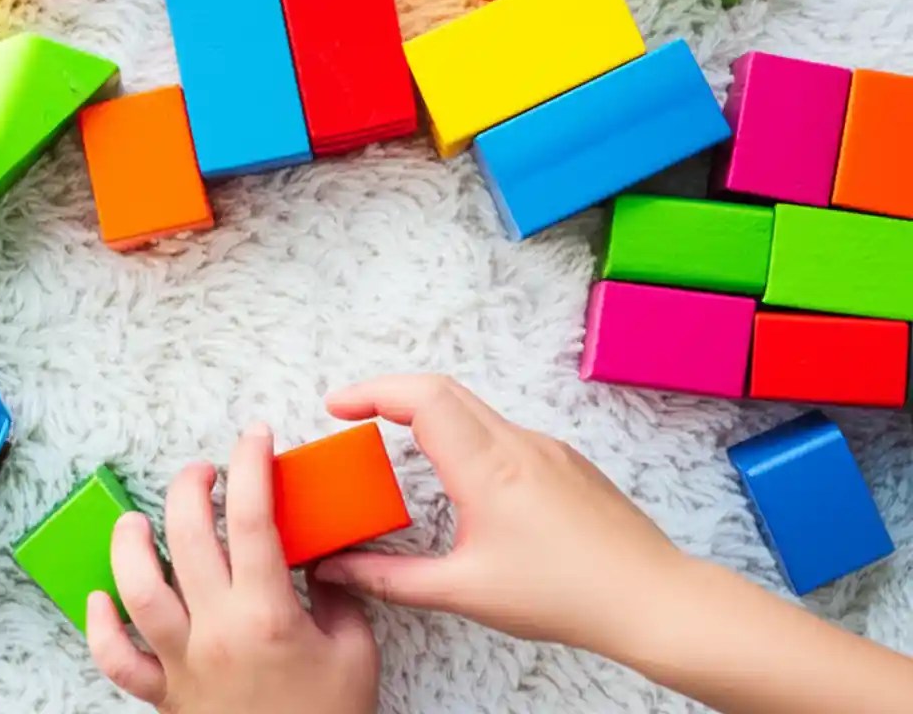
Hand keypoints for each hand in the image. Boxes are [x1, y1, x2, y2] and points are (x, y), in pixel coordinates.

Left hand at [87, 423, 379, 713]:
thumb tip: (315, 556)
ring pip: (137, 590)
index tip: (255, 437)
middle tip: (204, 472)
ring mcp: (183, 663)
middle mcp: (216, 632)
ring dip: (130, 546)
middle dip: (190, 488)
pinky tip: (102, 597)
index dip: (251, 466)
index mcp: (268, 614)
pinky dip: (101, 627)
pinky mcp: (165, 695)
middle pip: (187, 538)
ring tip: (138, 521)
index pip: (252, 518)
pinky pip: (117, 660)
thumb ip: (336, 594)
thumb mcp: (356, 650)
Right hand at [313, 375, 686, 655]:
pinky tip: (459, 479)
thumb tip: (338, 568)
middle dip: (390, 393)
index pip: (422, 398)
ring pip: (475, 410)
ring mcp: (546, 448)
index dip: (372, 392)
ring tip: (395, 445)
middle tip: (353, 415)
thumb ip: (390, 578)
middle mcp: (518, 443)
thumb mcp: (464, 592)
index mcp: (488, 467)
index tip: (337, 406)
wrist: (651, 598)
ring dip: (429, 415)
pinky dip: (465, 437)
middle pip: (443, 390)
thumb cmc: (565, 596)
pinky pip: (504, 432)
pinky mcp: (565, 462)